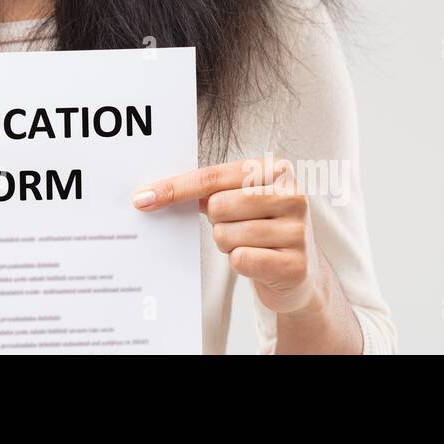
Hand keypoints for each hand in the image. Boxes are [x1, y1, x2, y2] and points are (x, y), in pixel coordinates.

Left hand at [132, 157, 325, 315]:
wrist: (300, 273)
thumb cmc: (260, 228)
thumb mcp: (240, 199)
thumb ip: (207, 190)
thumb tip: (151, 194)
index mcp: (274, 170)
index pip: (211, 177)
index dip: (174, 188)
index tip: (143, 198)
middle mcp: (291, 194)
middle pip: (217, 206)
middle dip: (217, 222)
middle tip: (238, 227)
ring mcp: (297, 230)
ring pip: (226, 235)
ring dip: (229, 244)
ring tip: (252, 244)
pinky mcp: (295, 264)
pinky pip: (241, 260)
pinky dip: (240, 263)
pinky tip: (260, 261)